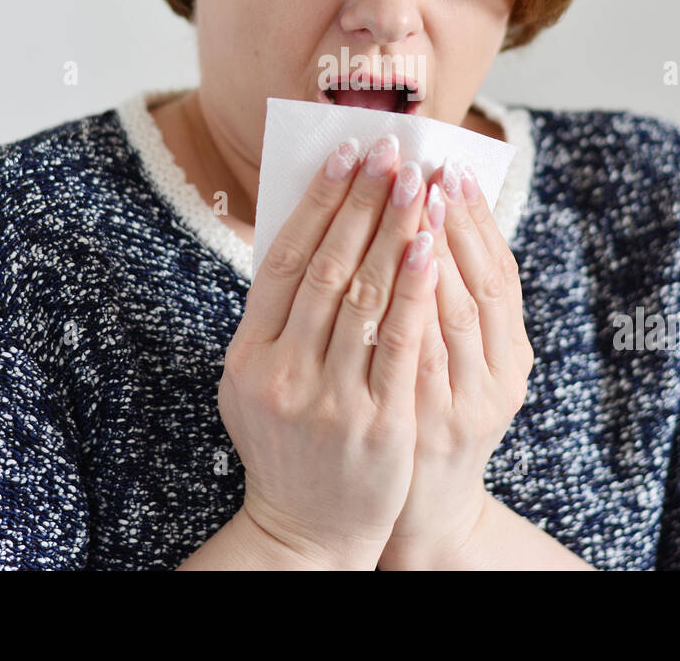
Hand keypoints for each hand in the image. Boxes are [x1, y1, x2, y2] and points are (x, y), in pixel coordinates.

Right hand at [218, 133, 436, 570]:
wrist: (306, 527)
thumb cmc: (285, 439)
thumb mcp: (253, 380)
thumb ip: (276, 317)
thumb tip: (310, 228)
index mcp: (249, 355)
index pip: (284, 261)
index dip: (317, 202)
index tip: (345, 155)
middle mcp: (284, 373)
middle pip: (327, 269)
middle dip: (362, 203)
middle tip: (391, 153)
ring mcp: (331, 400)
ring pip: (365, 298)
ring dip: (393, 232)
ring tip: (417, 184)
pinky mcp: (379, 422)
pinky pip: (399, 342)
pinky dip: (414, 289)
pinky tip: (430, 247)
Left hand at [379, 154, 533, 568]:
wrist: (415, 506)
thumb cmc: (425, 414)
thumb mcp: (453, 360)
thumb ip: (444, 301)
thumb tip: (419, 218)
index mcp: (511, 355)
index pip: (501, 273)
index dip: (478, 219)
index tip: (451, 168)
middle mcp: (499, 377)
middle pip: (481, 285)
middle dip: (450, 222)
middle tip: (424, 169)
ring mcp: (465, 405)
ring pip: (451, 315)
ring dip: (425, 254)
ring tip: (403, 200)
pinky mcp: (425, 425)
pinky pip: (412, 356)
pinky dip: (401, 310)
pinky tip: (382, 269)